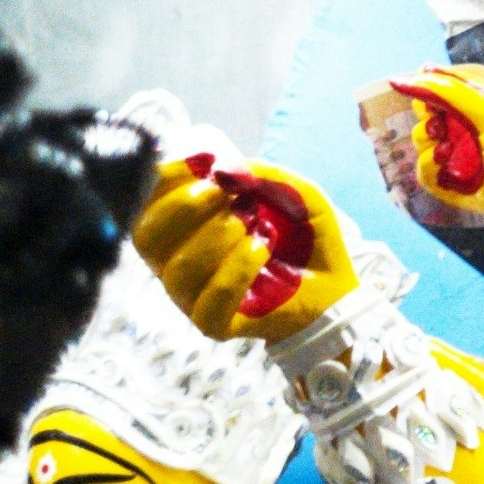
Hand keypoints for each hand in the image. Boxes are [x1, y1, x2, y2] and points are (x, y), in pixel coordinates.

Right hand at [131, 152, 359, 340]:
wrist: (336, 283)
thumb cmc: (304, 235)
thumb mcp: (293, 191)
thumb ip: (259, 174)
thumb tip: (221, 168)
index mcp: (184, 227)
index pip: (149, 204)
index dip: (168, 178)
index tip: (205, 159)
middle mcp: (177, 261)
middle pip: (147, 237)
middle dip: (187, 206)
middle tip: (231, 196)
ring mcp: (192, 295)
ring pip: (177, 268)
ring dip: (219, 236)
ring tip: (257, 225)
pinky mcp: (214, 323)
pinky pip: (208, 303)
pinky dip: (236, 269)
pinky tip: (262, 250)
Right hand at [390, 66, 483, 217]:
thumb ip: (453, 90)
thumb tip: (418, 71)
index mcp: (475, 105)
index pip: (441, 88)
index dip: (427, 88)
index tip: (423, 94)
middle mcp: (462, 126)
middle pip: (426, 113)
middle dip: (426, 117)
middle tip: (438, 124)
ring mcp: (453, 152)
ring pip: (421, 139)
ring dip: (427, 140)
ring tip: (446, 148)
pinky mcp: (446, 178)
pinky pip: (422, 168)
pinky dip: (428, 165)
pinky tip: (444, 163)